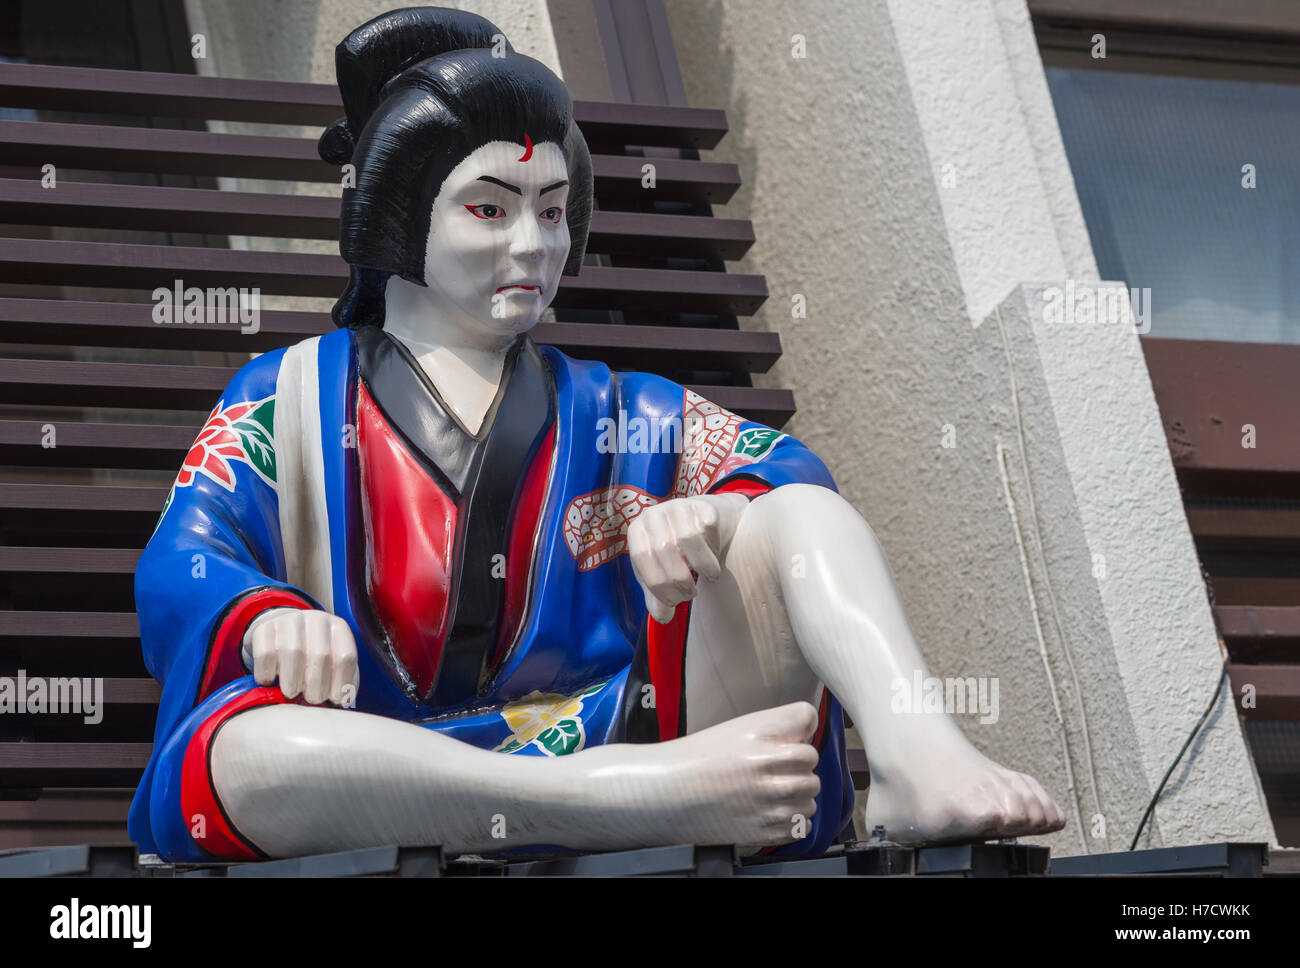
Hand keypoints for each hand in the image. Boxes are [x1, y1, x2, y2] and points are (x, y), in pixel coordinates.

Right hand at [241, 608, 359, 705]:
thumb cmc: (312, 657)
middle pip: (321, 655)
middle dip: (317, 685)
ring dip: (293, 681)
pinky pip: (265, 654)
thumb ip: (341, 681)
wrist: (280, 634)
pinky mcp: (264, 628)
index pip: (346, 656)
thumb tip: (343, 701)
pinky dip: (267, 673)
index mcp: (338, 628)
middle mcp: (316, 619)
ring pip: (293, 652)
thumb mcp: (332, 664)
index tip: (335, 700)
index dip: (342, 682)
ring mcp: (289, 620)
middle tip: (312, 700)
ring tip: (292, 693)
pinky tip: (271, 680)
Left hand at [627, 492, 748, 623]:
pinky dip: (714, 549)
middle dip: (681, 581)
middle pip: (665, 550)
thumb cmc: (679, 551)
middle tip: (692, 594)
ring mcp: (678, 506)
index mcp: (637, 532)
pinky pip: (708, 529)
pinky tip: (715, 554)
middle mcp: (654, 515)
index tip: (675, 602)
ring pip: (688, 538)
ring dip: (703, 565)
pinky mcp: (702, 504)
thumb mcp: (663, 572)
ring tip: (710, 576)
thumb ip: (659, 597)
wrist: (707, 522)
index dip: (658, 586)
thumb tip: (663, 618)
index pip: (642, 560)